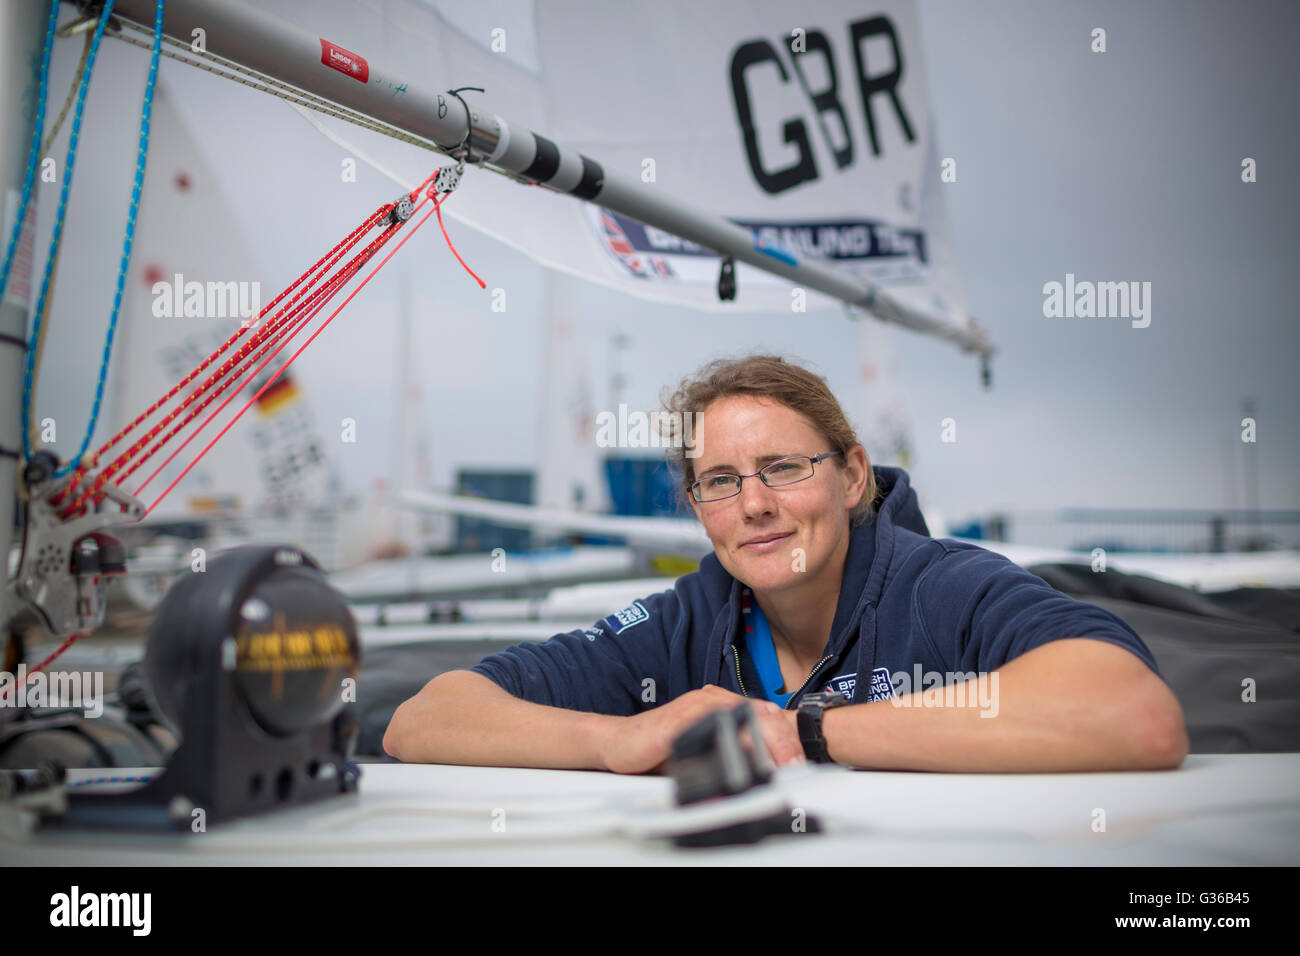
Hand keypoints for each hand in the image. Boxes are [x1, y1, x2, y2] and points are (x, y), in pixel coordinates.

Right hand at [598, 684, 805, 774]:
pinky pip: (711, 725)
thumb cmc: (661, 748)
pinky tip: (746, 756)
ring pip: (740, 716)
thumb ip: (731, 752)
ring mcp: (696, 706)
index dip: (787, 737)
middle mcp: (711, 700)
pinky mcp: (679, 719)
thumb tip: (766, 773)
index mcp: (721, 704)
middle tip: (797, 766)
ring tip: (781, 765)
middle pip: (758, 712)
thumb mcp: (703, 750)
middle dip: (783, 740)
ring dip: (765, 741)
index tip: (802, 762)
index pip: (764, 715)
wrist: (620, 743)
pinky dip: (732, 740)